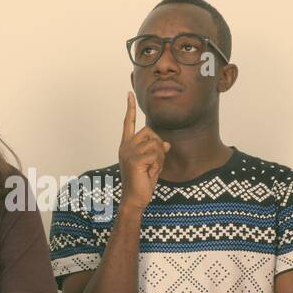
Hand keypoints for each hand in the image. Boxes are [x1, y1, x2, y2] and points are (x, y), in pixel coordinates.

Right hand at [117, 91, 170, 209]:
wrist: (134, 198)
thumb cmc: (142, 182)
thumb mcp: (152, 163)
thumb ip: (157, 151)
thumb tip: (166, 143)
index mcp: (127, 145)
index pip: (128, 123)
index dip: (129, 108)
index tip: (129, 93)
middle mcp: (125, 146)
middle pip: (150, 132)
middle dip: (158, 146)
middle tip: (154, 162)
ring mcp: (129, 152)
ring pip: (156, 143)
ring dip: (159, 158)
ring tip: (151, 169)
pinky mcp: (135, 160)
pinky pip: (156, 154)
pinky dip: (158, 164)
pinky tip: (150, 173)